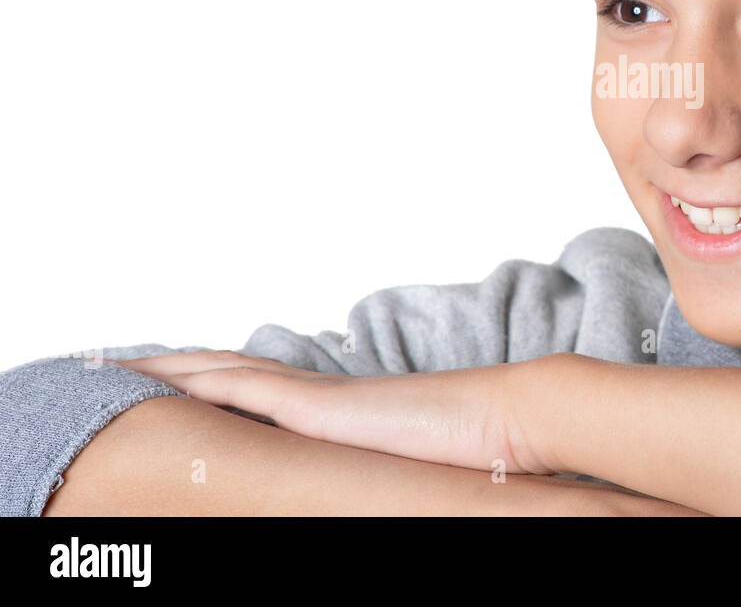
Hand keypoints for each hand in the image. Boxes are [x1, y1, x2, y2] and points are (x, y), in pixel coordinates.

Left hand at [110, 351, 561, 474]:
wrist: (507, 417)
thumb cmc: (473, 452)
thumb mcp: (411, 473)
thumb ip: (380, 477)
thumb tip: (373, 495)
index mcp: (332, 413)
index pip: (255, 390)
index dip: (210, 380)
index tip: (171, 381)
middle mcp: (312, 398)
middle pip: (224, 373)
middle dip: (173, 368)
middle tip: (116, 363)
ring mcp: (310, 397)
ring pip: (215, 372)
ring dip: (167, 367)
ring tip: (115, 363)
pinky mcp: (311, 406)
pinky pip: (230, 384)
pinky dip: (186, 375)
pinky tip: (149, 375)